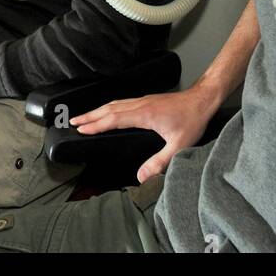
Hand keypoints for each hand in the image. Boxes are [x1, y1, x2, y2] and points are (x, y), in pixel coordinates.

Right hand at [70, 85, 217, 182]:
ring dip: (97, 110)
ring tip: (85, 116)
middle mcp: (140, 105)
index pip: (113, 119)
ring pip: (114, 104)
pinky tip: (108, 111)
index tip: (80, 128)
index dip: (96, 124)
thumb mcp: (178, 144)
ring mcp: (143, 101)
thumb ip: (160, 162)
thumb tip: (142, 176)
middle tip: (72, 120)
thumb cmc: (192, 119)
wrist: (203, 99)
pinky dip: (109, 107)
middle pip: (108, 109)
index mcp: (143, 114)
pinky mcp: (147, 100)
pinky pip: (122, 102)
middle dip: (89, 115)